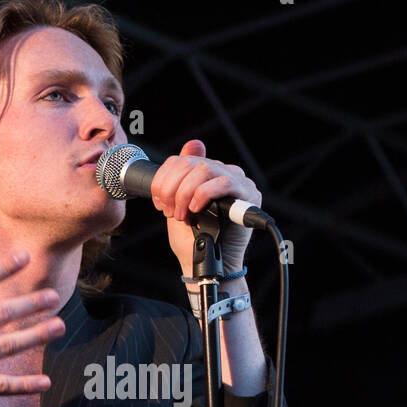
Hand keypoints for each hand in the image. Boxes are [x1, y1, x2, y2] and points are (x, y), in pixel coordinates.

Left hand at [149, 139, 260, 275]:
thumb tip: (193, 143)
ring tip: (182, 214)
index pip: (182, 159)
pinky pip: (223, 183)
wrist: (205, 264)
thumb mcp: (178, 204)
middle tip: (169, 211)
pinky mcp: (248, 194)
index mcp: (207, 173)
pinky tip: (196, 209)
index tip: (158, 201)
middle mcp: (224, 173)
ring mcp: (237, 182)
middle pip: (191, 162)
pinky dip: (204, 194)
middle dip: (173, 188)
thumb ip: (180, 177)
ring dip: (186, 193)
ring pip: (205, 168)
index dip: (164, 178)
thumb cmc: (193, 238)